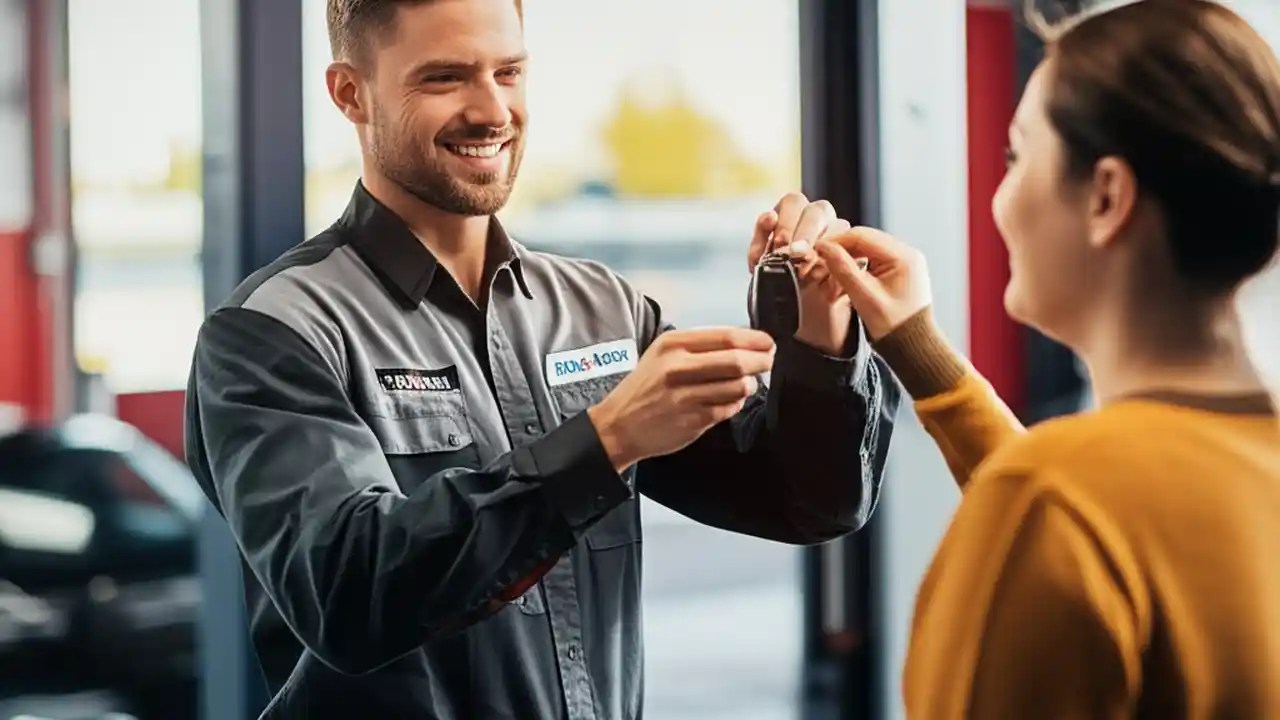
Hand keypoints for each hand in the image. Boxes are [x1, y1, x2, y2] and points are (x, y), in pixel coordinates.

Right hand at [586, 328, 774, 472]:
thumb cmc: (645, 388)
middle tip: (768, 361)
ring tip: (747, 383)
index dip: (754, 339)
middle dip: (761, 361)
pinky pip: (729, 408)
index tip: (768, 343)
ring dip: (749, 384)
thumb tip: (743, 344)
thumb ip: (698, 348)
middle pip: (736, 360)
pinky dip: (736, 403)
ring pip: (737, 386)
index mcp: (673, 345)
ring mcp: (686, 395)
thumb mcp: (662, 355)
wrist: (619, 425)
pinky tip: (730, 400)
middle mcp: (678, 367)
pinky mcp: (693, 419)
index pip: (725, 337)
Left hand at [748, 192, 852, 355]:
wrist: (796, 309)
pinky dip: (837, 269)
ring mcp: (838, 234)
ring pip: (839, 228)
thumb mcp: (761, 262)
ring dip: (821, 251)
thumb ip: (760, 239)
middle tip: (795, 256)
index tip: (780, 245)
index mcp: (792, 212)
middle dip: (805, 234)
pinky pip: (853, 253)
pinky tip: (825, 285)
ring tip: (807, 274)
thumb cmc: (775, 277)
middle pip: (818, 211)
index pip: (793, 202)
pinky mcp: (854, 255)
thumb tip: (769, 217)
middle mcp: (818, 218)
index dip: (786, 222)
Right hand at [814, 226, 932, 340]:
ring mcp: (906, 262)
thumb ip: (843, 269)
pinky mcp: (901, 270)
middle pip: (866, 239)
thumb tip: (824, 247)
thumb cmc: (894, 327)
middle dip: (842, 247)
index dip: (836, 240)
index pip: (863, 235)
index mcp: (904, 257)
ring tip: (831, 266)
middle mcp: (908, 254)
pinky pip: (875, 258)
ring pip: (869, 248)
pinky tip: (846, 273)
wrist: (912, 347)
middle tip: (820, 257)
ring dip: (849, 255)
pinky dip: (859, 263)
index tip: (817, 248)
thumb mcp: (864, 297)